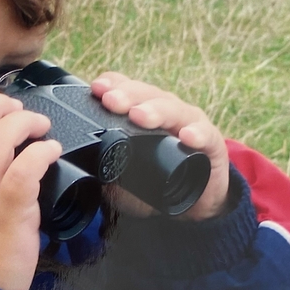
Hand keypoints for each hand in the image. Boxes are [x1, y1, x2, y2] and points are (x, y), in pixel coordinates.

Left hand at [91, 73, 229, 220]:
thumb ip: (103, 169)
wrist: (196, 203)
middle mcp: (165, 111)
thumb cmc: (156, 182)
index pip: (126, 89)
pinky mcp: (211, 144)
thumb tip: (78, 170)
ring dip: (155, 110)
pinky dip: (197, 134)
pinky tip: (187, 137)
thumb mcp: (122, 178)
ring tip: (140, 116)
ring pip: (173, 110)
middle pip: (146, 95)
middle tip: (112, 101)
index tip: (97, 89)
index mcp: (142, 112)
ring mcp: (189, 124)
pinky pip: (206, 136)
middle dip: (127, 96)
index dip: (112, 85)